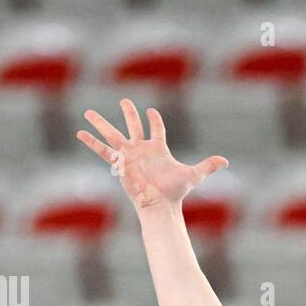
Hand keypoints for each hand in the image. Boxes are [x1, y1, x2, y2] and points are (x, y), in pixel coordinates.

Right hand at [77, 98, 227, 212]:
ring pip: (113, 134)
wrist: (160, 204)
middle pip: (133, 125)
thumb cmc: (175, 192)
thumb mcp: (194, 175)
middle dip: (129, 113)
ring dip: (101, 123)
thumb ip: (208, 166)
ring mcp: (129, 155)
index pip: (156, 129)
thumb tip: (226, 161)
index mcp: (158, 148)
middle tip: (124, 100)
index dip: (155, 120)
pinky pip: (103, 151)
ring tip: (88, 112)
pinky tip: (79, 133)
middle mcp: (142, 149)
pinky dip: (91, 142)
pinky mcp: (119, 164)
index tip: (151, 112)